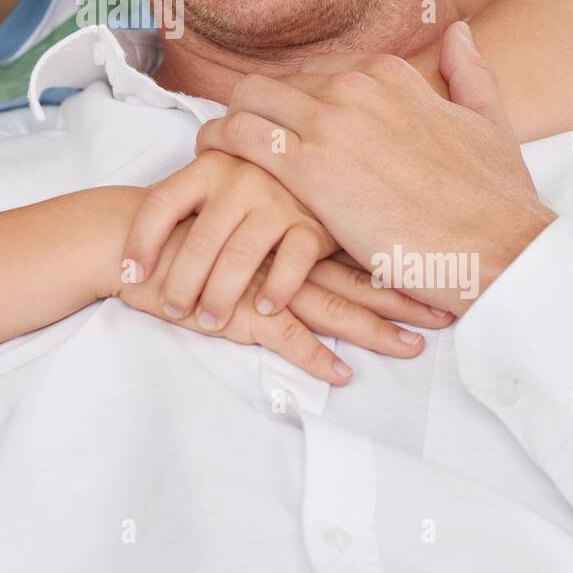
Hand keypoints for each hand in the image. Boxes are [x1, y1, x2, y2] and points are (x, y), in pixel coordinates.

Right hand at [112, 218, 452, 385]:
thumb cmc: (183, 219)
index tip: (448, 257)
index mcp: (289, 199)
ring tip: (414, 349)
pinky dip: (311, 354)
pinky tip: (340, 373)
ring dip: (371, 327)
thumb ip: (284, 200)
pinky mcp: (232, 301)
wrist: (121, 239)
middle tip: (451, 308)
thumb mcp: (238, 199)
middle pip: (353, 263)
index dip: (399, 244)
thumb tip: (338, 210)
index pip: (354, 226)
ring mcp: (258, 266)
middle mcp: (281, 224)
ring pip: (324, 297)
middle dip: (403, 289)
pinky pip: (279, 330)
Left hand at [122, 150, 333, 330]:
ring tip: (209, 321)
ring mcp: (278, 201)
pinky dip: (276, 289)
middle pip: (201, 239)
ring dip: (221, 295)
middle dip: (182, 281)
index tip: (131, 275)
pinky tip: (263, 308)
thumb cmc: (251, 190)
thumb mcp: (217, 181)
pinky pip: (291, 262)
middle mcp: (241, 179)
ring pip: (241, 256)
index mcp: (208, 167)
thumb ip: (184, 201)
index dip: (141, 240)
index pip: (162, 202)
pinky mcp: (312, 224)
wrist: (322, 170)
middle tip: (173, 309)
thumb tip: (133, 250)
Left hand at [194, 21, 555, 316]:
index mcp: (389, 74)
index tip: (280, 125)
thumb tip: (458, 31)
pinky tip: (214, 167)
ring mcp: (331, 123)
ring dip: (226, 126)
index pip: (312, 74)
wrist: (501, 248)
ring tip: (217, 153)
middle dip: (251, 110)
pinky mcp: (311, 168)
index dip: (290, 103)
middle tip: (238, 143)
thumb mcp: (491, 119)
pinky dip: (218, 146)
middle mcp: (355, 86)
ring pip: (247, 101)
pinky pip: (240, 138)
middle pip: (272, 84)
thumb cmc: (496, 198)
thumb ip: (469, 71)